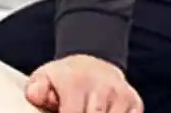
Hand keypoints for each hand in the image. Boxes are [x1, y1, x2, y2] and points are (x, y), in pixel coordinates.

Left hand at [24, 55, 142, 112]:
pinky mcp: (135, 103)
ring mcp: (121, 95)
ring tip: (87, 109)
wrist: (93, 63)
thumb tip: (35, 95)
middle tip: (77, 111)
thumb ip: (36, 89)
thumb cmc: (66, 77)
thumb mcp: (45, 77)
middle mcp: (102, 87)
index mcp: (76, 82)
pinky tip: (105, 111)